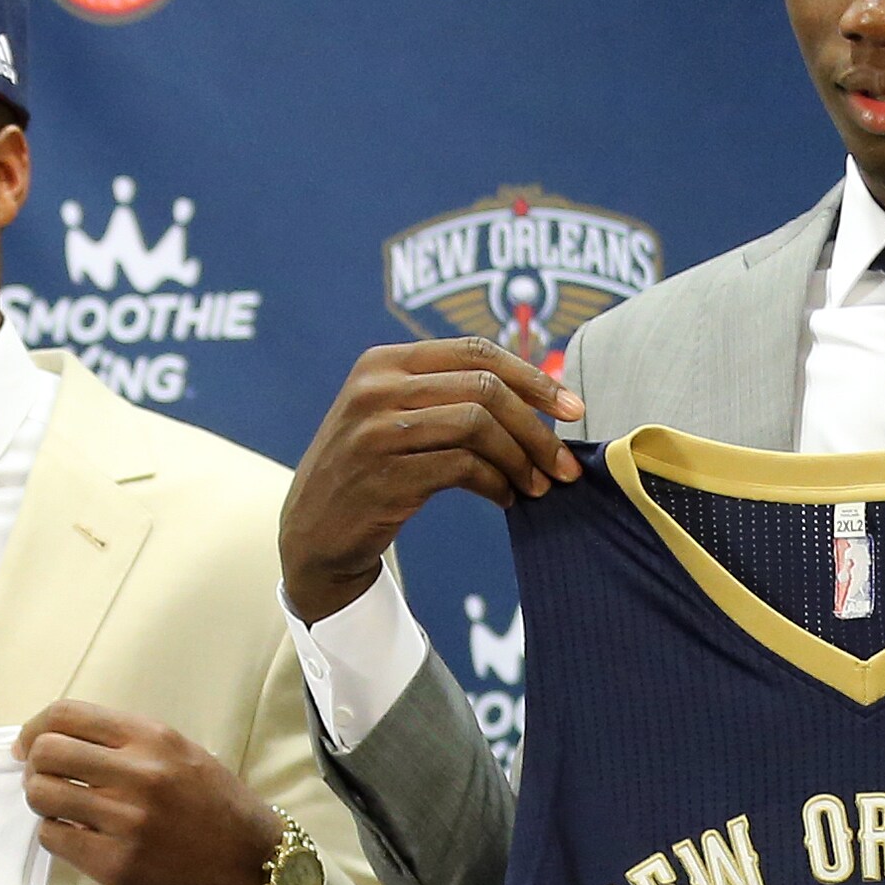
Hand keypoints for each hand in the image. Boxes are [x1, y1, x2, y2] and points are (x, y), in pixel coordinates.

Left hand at [20, 701, 288, 884]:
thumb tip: (56, 739)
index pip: (67, 715)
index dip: (34, 728)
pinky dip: (55, 834)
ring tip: (59, 809)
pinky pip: (54, 838)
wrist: (254, 865)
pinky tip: (75, 836)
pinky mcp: (118, 865)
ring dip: (41, 801)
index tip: (27, 745)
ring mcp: (128, 822)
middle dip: (33, 766)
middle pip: (46, 752)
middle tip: (42, 780)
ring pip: (42, 795)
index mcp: (154, 738)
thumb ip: (126, 742)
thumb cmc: (214, 807)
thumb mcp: (181, 753)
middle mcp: (141, 775)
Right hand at [278, 341, 582, 623]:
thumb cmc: (369, 472)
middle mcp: (376, 387)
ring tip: (537, 486)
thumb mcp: (393, 416)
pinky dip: (497, 485)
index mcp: (383, 362)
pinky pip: (463, 469)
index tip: (573, 407)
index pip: (475, 351)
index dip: (533, 376)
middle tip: (564, 464)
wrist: (311, 534)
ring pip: (478, 426)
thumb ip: (446, 395)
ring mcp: (376, 431)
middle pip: (484, 388)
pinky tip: (506, 499)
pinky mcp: (384, 476)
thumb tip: (538, 395)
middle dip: (537, 427)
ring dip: (521, 460)